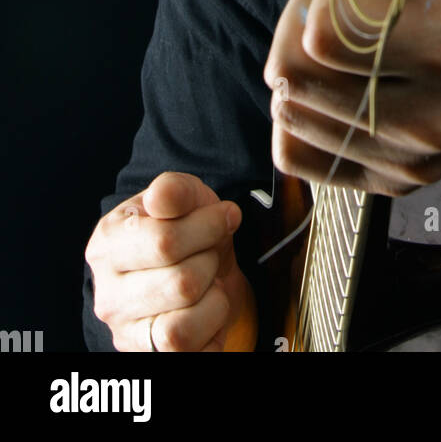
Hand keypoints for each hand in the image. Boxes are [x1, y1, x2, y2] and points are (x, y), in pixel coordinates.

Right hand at [85, 171, 253, 351]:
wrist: (197, 271)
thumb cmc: (189, 230)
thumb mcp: (186, 198)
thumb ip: (175, 190)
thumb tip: (160, 198)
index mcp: (107, 244)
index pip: (164, 241)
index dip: (208, 226)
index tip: (224, 216)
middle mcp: (107, 296)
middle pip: (182, 284)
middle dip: (211, 262)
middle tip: (210, 253)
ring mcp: (125, 334)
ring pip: (181, 329)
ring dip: (213, 300)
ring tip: (209, 283)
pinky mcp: (149, 360)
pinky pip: (190, 354)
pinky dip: (212, 329)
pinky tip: (206, 309)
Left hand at [263, 0, 440, 194]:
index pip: (326, 34)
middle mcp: (439, 115)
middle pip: (294, 77)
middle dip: (299, 27)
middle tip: (341, 6)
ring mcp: (419, 158)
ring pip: (288, 115)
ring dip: (299, 67)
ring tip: (349, 43)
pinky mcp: (400, 183)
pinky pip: (297, 155)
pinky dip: (301, 112)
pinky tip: (340, 81)